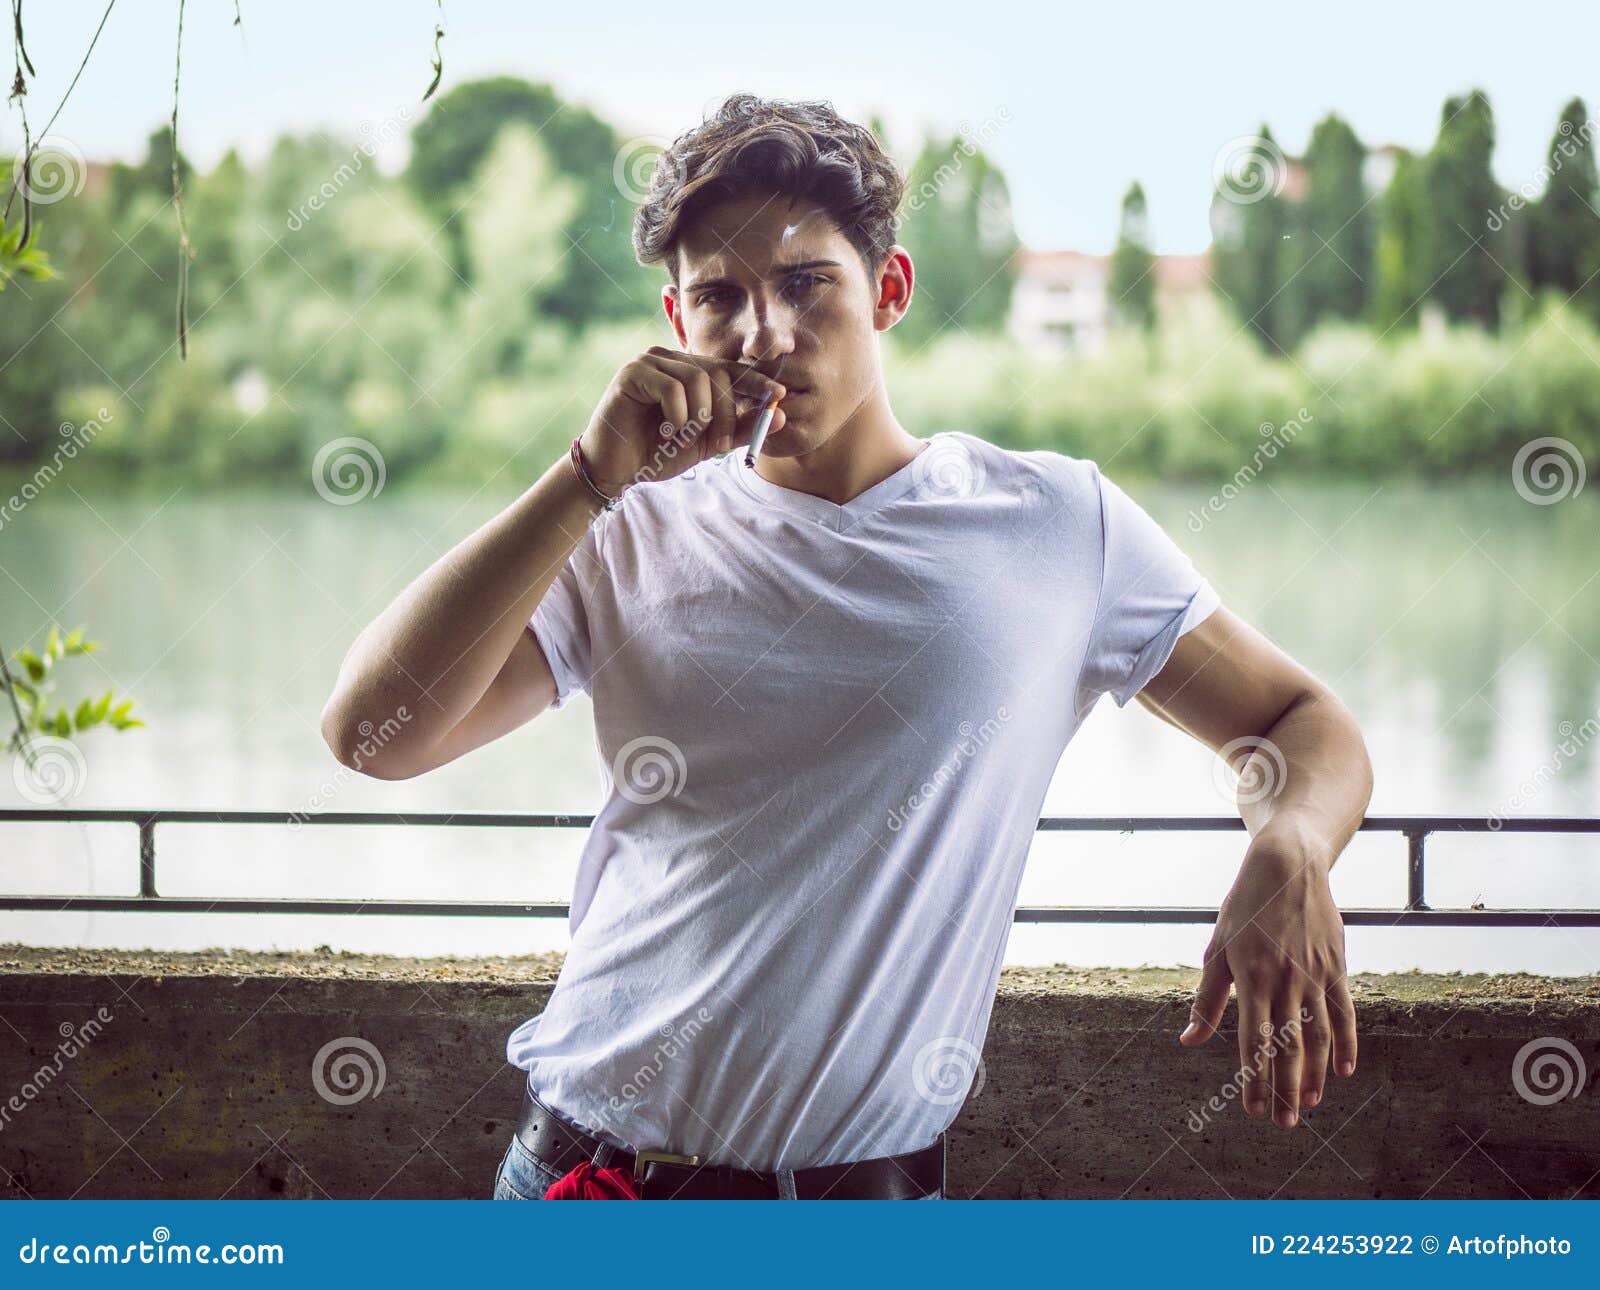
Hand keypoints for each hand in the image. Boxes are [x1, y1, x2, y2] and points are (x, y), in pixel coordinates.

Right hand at [579, 346, 786, 492]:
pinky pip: (671, 387)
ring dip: (698, 417)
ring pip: (697, 379)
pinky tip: (666, 431)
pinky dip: (677, 415)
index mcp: (690, 371)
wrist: (616, 469)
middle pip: (717, 373)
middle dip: (726, 413)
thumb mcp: (707, 443)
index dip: (756, 382)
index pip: (731, 369)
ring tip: (683, 438)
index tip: (779, 396)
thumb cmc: (658, 453)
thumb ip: (740, 428)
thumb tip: (782, 415)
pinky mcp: (632, 372)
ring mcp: (650, 361)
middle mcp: (672, 359)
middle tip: (718, 444)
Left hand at [1178, 836, 1357, 1128]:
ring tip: (1308, 1104)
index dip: (1253, 1079)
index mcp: (1250, 978)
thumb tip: (1189, 1041)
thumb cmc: (1244, 908)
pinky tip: (1344, 1070)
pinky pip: (1345, 1012)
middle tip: (1283, 1123)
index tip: (1251, 1110)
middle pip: (1287, 1047)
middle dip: (1284, 1088)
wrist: (1287, 866)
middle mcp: (1284, 980)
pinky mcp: (1336, 966)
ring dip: (1314, 1074)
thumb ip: (1207, 1000)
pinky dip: (1347, 1043)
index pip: (1252, 1041)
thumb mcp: (1218, 949)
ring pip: (1319, 1036)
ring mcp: (1314, 975)